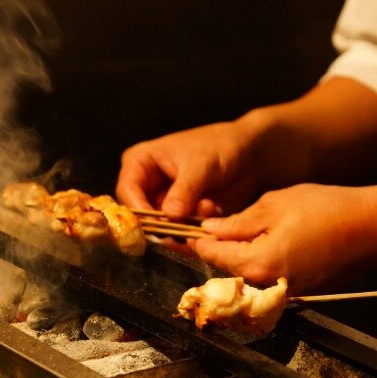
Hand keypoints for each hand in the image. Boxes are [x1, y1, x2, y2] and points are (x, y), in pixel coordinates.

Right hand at [115, 121, 262, 218]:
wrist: (249, 153)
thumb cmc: (220, 146)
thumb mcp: (201, 165)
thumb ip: (183, 191)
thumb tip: (169, 216)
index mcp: (141, 162)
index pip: (127, 191)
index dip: (139, 211)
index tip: (158, 225)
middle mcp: (147, 184)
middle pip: (141, 215)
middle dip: (163, 225)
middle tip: (183, 229)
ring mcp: (165, 201)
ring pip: (163, 226)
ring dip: (184, 226)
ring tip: (207, 208)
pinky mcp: (183, 215)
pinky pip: (182, 231)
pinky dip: (196, 228)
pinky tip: (212, 213)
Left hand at [189, 183, 376, 293]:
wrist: (373, 229)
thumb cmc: (327, 210)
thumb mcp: (275, 205)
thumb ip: (237, 222)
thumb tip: (210, 230)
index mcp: (256, 264)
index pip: (211, 254)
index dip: (195, 240)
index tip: (182, 230)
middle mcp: (267, 288)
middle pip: (228, 270)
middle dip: (217, 250)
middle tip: (207, 228)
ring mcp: (286, 294)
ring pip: (249, 276)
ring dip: (240, 257)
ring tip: (238, 232)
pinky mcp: (302, 292)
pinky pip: (270, 280)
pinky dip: (263, 264)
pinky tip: (270, 242)